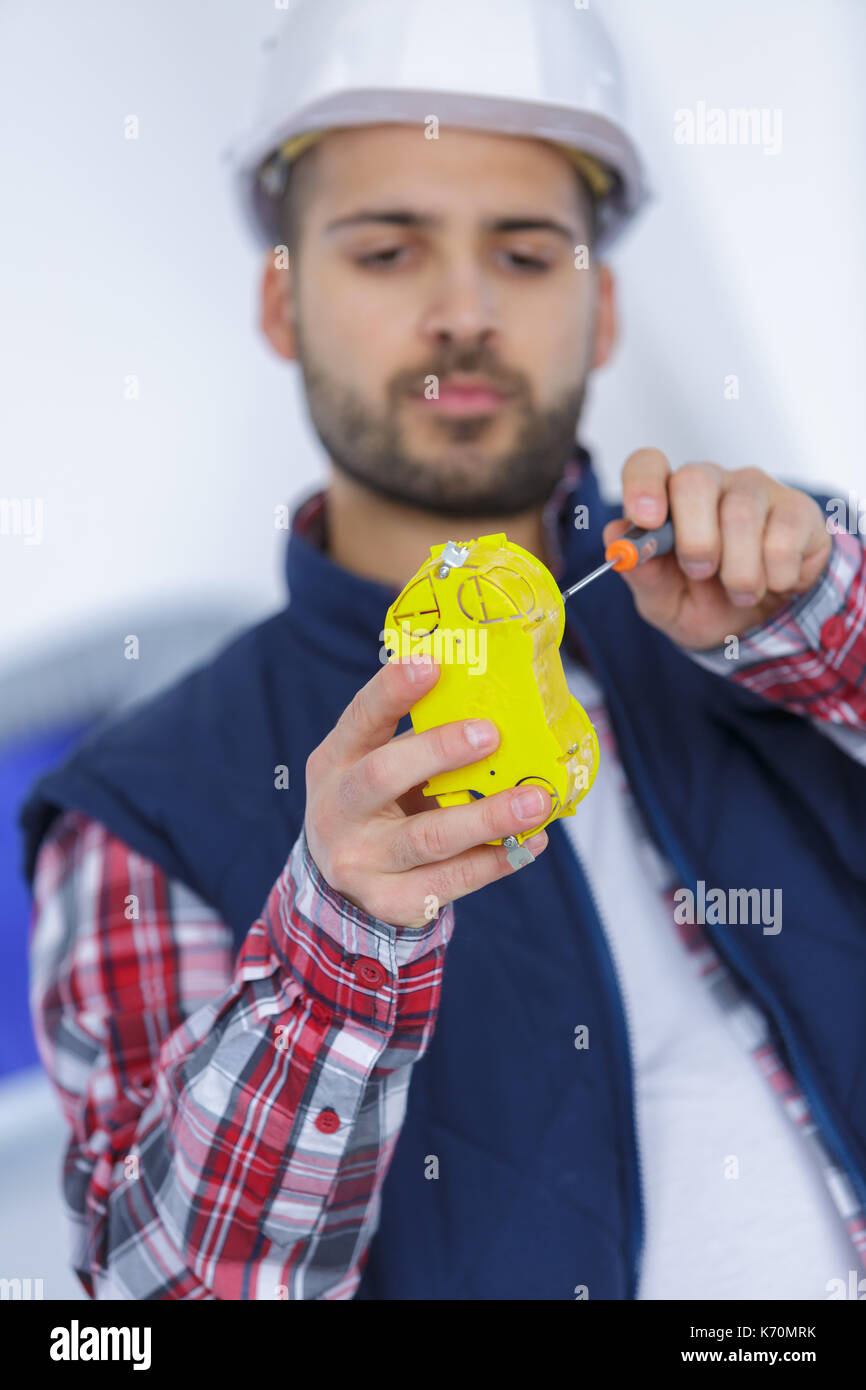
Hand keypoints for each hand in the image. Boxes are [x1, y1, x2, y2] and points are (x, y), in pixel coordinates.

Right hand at [303, 656, 550, 928]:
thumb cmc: (377, 801)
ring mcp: (360, 861)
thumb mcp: (374, 762)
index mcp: (335, 761)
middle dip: (439, 752)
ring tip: (536, 801)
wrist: (342, 878)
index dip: (393, 690)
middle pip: (383, 776)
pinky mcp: (391, 902)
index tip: (432, 663)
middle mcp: (338, 810)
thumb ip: (418, 737)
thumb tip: (496, 701)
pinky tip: (532, 842)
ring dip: (487, 818)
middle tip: (492, 734)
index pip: (360, 718)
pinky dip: (497, 860)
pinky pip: (452, 882)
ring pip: (428, 839)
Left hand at [602, 448, 832, 649]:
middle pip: (695, 480)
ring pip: (742, 515)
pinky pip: (782, 540)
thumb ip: (641, 574)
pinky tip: (774, 581)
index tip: (646, 519)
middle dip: (695, 538)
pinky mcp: (797, 509)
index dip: (642, 485)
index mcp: (668, 500)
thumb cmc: (705, 603)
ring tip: (740, 592)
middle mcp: (711, 484)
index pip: (647, 465)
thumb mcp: (664, 602)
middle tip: (700, 573)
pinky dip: (775, 577)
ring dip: (738, 572)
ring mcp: (756, 490)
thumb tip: (615, 538)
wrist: (761, 627)